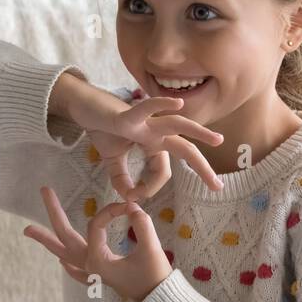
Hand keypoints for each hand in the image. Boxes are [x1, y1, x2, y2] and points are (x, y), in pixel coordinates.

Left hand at [24, 186, 170, 301]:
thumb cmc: (155, 277)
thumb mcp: (151, 249)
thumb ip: (142, 224)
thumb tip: (132, 207)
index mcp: (97, 259)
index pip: (96, 224)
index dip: (111, 211)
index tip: (129, 206)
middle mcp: (89, 265)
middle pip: (64, 236)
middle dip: (54, 212)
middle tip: (43, 190)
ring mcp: (91, 273)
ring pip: (64, 253)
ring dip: (47, 241)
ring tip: (28, 230)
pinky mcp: (100, 278)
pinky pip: (77, 271)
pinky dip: (68, 264)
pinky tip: (61, 261)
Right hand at [51, 73, 225, 199]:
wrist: (83, 107)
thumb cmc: (101, 127)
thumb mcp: (112, 160)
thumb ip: (121, 178)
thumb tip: (128, 198)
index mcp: (153, 143)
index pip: (161, 172)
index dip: (149, 188)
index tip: (133, 197)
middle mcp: (155, 132)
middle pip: (185, 150)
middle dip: (202, 167)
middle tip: (218, 186)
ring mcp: (144, 122)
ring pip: (177, 126)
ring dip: (198, 132)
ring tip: (218, 139)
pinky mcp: (127, 115)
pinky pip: (146, 109)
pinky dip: (161, 105)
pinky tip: (178, 103)